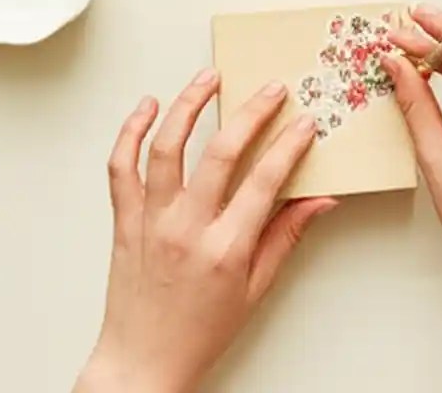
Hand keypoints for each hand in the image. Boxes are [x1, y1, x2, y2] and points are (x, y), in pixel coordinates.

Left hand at [74, 70, 337, 392]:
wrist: (142, 362)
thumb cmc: (198, 333)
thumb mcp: (255, 290)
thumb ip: (285, 238)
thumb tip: (319, 201)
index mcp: (225, 249)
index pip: (265, 181)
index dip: (289, 145)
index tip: (304, 123)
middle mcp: (186, 229)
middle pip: (221, 153)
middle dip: (252, 112)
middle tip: (271, 89)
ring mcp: (151, 221)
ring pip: (165, 148)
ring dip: (188, 105)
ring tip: (208, 78)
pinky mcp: (124, 221)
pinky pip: (122, 167)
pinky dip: (131, 132)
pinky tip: (148, 108)